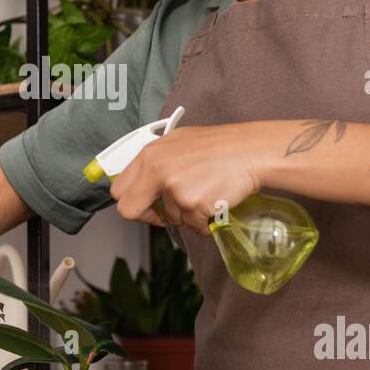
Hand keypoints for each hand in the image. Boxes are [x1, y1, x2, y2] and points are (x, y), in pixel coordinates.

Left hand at [109, 123, 263, 235]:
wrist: (250, 151)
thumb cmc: (218, 146)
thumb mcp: (176, 142)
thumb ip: (154, 162)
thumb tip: (140, 183)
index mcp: (150, 155)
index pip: (119, 189)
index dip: (132, 200)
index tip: (146, 203)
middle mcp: (158, 171)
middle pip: (129, 210)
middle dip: (147, 217)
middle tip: (164, 215)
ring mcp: (176, 190)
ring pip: (170, 219)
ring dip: (187, 215)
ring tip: (205, 195)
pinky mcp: (194, 205)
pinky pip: (193, 227)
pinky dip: (204, 223)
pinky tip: (214, 205)